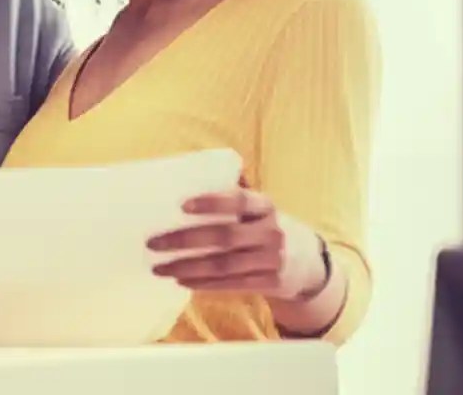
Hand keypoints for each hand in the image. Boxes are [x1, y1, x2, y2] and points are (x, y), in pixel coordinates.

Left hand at [146, 188, 325, 301]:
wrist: (309, 264)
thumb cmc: (268, 228)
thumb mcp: (260, 209)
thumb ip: (234, 197)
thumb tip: (188, 178)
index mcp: (265, 206)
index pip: (239, 200)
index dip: (212, 202)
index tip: (182, 206)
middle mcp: (270, 232)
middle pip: (224, 237)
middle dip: (185, 241)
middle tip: (153, 243)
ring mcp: (272, 260)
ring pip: (223, 265)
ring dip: (187, 267)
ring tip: (159, 267)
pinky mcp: (269, 283)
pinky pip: (230, 284)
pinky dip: (203, 283)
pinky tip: (180, 280)